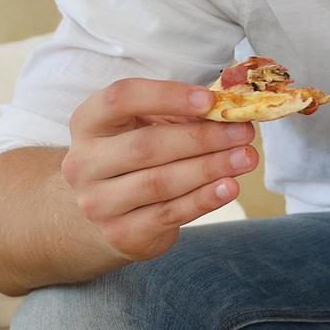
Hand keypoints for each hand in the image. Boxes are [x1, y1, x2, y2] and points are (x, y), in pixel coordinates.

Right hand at [58, 78, 257, 260]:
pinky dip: (203, 200)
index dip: (167, 96)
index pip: (121, 98)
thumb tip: (227, 108)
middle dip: (202, 138)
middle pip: (146, 146)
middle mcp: (84, 163)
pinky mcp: (120, 233)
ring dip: (209, 168)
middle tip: (242, 133)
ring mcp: (98, 202)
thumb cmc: (133, 158)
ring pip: (159, 183)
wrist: (104, 214)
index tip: (210, 100)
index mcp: (88, 123)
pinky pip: (168, 214)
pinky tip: (229, 188)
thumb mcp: (146, 127)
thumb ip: (179, 115)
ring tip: (245, 158)